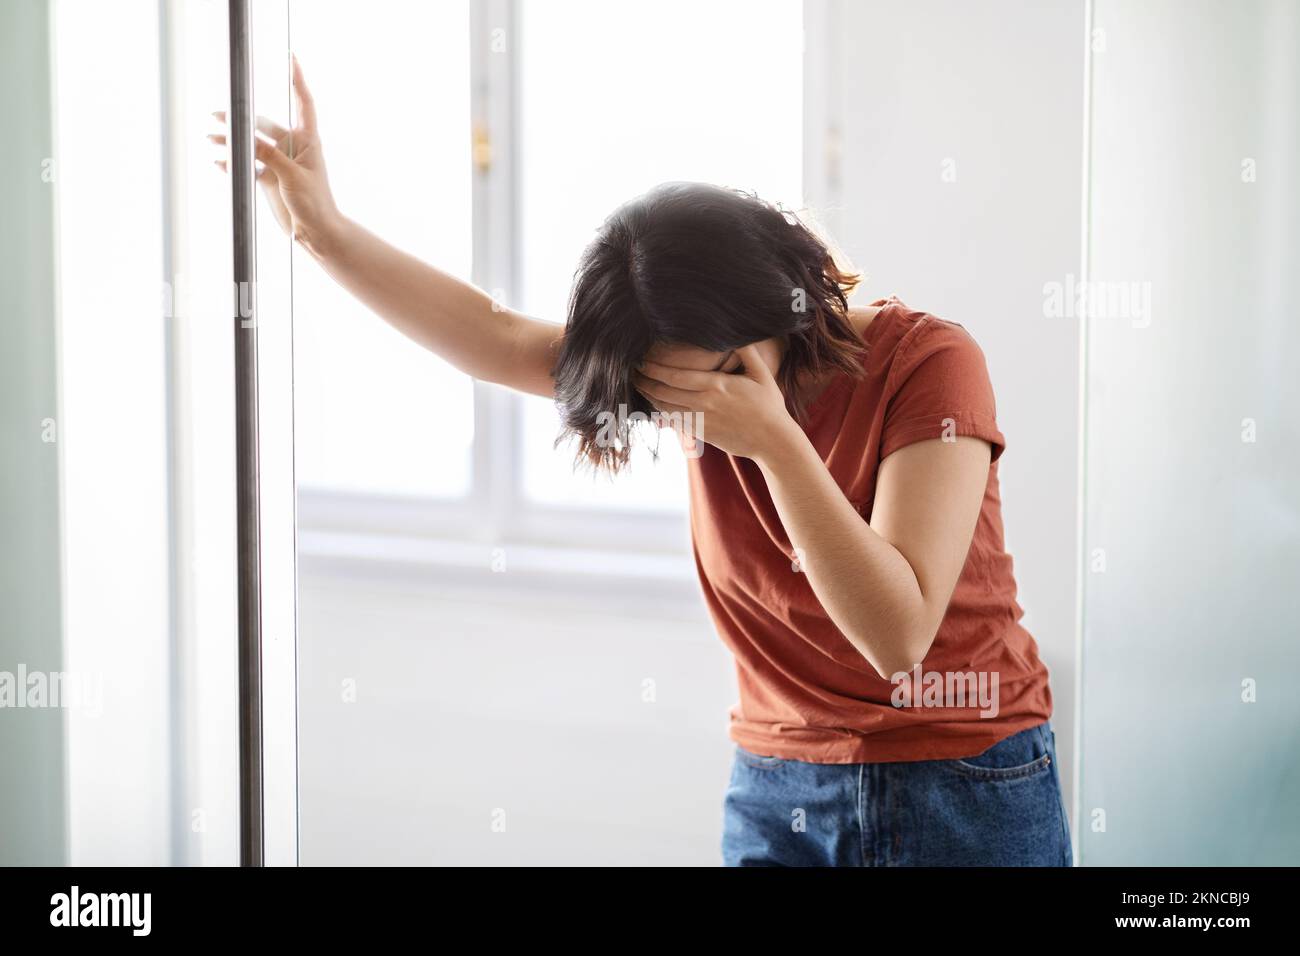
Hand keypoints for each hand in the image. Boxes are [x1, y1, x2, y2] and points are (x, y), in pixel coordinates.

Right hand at [210, 55, 341, 257]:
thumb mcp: (292, 175)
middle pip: (263, 124)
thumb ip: (269, 155)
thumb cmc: (315, 203)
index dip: (297, 79)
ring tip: (212, 137)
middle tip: (218, 115)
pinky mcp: (268, 178)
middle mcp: (292, 147)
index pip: (303, 102)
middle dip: (241, 118)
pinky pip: (247, 165)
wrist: (315, 232)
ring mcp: (279, 162)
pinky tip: (219, 161)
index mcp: (307, 140)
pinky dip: (233, 163)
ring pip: (251, 144)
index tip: (291, 57)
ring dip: (231, 141)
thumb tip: (245, 138)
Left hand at [633, 343, 801, 462]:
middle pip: (664, 392)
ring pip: (665, 408)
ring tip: (638, 385)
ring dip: (649, 396)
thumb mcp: (761, 375)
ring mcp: (701, 420)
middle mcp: (704, 403)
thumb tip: (738, 334)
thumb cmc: (769, 406)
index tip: (641, 361)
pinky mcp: (701, 433)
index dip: (654, 369)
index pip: (675, 376)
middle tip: (632, 371)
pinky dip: (661, 412)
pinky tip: (654, 404)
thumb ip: (748, 353)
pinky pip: (674, 421)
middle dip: (645, 381)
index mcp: (716, 386)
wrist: (772, 441)